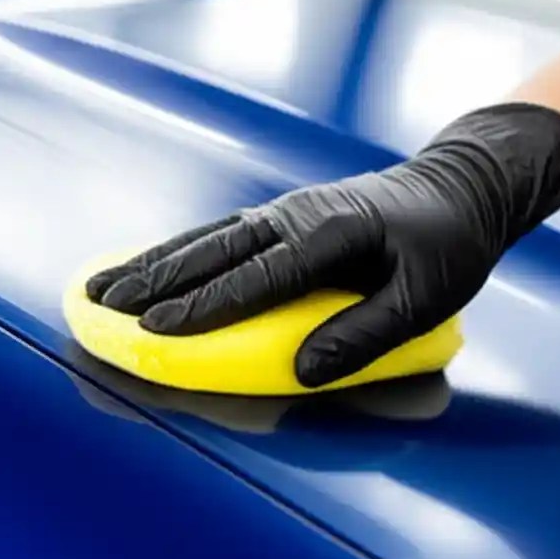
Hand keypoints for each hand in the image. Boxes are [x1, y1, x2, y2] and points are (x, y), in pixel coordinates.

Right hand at [87, 104, 559, 386]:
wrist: (460, 187)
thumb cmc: (447, 247)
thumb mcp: (425, 298)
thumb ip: (365, 335)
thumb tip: (302, 371)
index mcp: (330, 234)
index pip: (255, 277)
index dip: (202, 306)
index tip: (153, 329)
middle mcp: (295, 216)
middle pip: (212, 252)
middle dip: (153, 282)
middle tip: (102, 307)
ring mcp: (284, 212)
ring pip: (204, 240)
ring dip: (150, 264)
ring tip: (99, 286)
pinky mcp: (280, 217)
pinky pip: (217, 235)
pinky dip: (175, 252)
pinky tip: (144, 268)